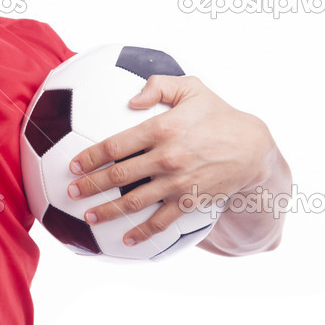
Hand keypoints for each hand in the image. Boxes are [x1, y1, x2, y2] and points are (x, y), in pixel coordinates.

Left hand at [67, 75, 276, 246]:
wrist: (253, 148)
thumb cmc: (216, 114)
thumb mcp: (191, 88)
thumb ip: (158, 85)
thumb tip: (130, 99)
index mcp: (162, 128)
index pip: (116, 144)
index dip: (90, 156)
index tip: (73, 164)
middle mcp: (166, 157)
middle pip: (118, 175)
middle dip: (90, 185)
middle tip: (71, 191)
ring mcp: (178, 183)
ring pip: (135, 201)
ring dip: (108, 211)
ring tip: (88, 217)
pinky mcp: (190, 201)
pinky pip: (162, 221)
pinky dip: (142, 232)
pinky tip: (126, 239)